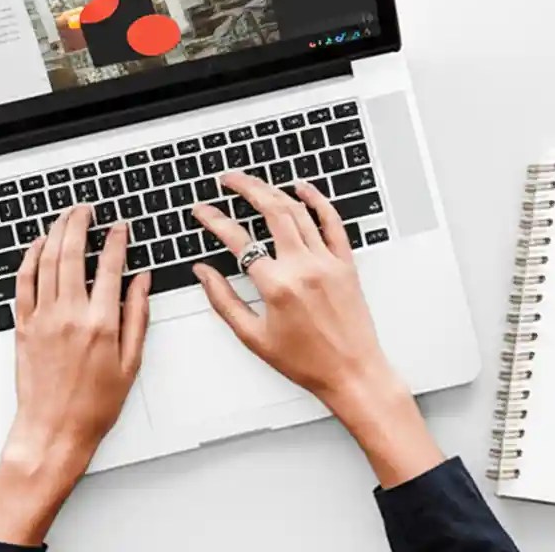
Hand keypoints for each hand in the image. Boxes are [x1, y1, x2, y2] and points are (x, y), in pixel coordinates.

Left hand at [0, 206, 150, 545]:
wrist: (53, 430)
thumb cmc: (93, 405)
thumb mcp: (131, 362)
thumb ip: (137, 316)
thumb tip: (142, 281)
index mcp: (101, 323)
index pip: (111, 267)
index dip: (116, 240)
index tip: (120, 227)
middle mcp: (69, 315)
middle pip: (72, 253)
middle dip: (79, 223)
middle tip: (85, 209)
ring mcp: (43, 318)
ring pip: (46, 262)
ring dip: (54, 233)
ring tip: (64, 218)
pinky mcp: (24, 326)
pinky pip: (24, 283)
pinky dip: (30, 259)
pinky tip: (37, 246)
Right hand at [191, 173, 443, 487]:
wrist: (352, 374)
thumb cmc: (305, 362)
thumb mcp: (253, 337)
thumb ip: (223, 300)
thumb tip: (203, 272)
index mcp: (276, 286)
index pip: (237, 240)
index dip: (214, 220)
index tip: (202, 211)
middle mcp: (303, 267)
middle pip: (271, 210)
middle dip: (246, 188)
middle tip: (227, 179)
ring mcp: (327, 262)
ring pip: (298, 211)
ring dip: (273, 190)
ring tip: (255, 181)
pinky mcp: (346, 264)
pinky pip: (332, 223)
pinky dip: (317, 201)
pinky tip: (303, 188)